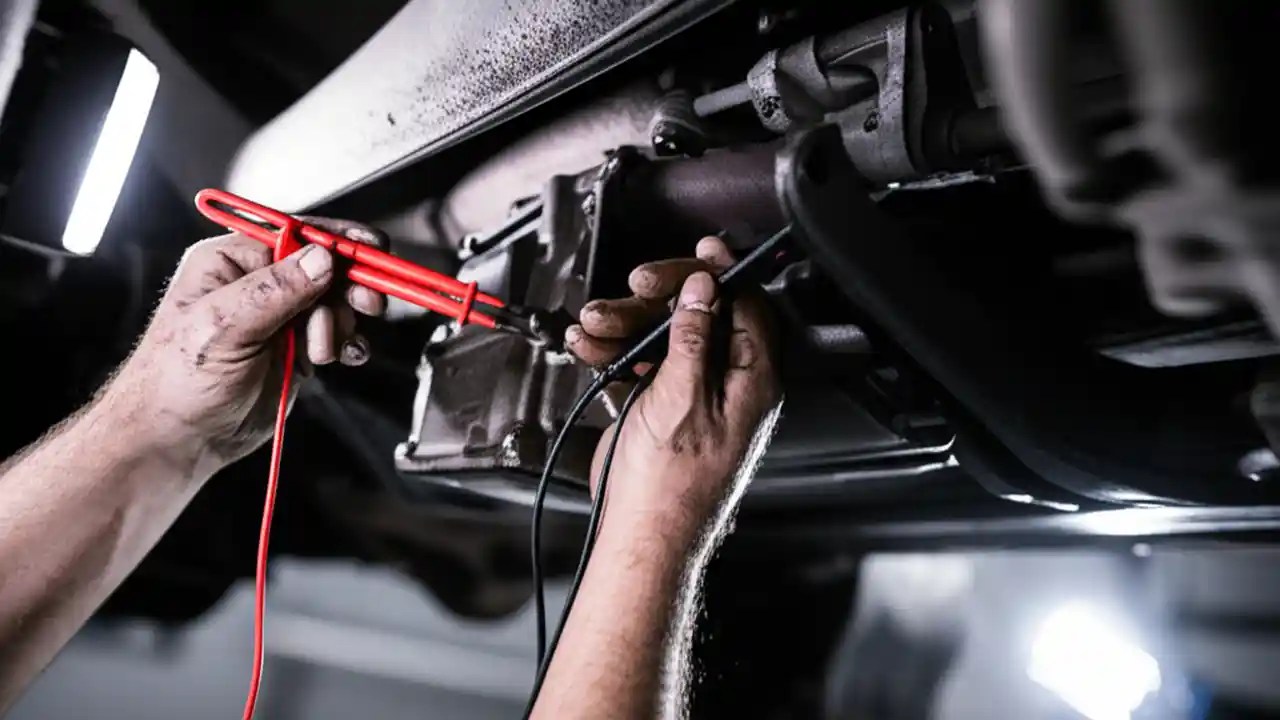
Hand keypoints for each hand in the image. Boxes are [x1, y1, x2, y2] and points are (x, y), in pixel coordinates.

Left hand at [101, 220, 386, 469]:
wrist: (179, 440)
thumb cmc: (177, 382)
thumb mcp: (223, 328)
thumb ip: (274, 291)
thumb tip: (322, 258)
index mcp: (232, 262)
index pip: (296, 235)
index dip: (336, 240)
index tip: (371, 250)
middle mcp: (258, 284)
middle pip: (325, 266)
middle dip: (349, 286)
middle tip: (368, 304)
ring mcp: (280, 317)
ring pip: (336, 302)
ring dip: (342, 324)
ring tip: (321, 351)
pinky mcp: (295, 348)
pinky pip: (336, 334)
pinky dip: (347, 344)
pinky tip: (341, 357)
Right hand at [564, 236, 780, 539]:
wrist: (640, 537)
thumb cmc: (672, 487)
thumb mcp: (683, 398)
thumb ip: (694, 339)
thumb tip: (703, 292)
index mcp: (752, 383)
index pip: (748, 309)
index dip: (724, 275)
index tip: (703, 251)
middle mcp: (727, 387)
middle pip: (700, 318)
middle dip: (661, 300)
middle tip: (635, 286)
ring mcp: (693, 399)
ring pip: (664, 341)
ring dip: (626, 328)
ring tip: (594, 328)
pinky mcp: (662, 412)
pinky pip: (642, 369)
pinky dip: (616, 356)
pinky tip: (591, 351)